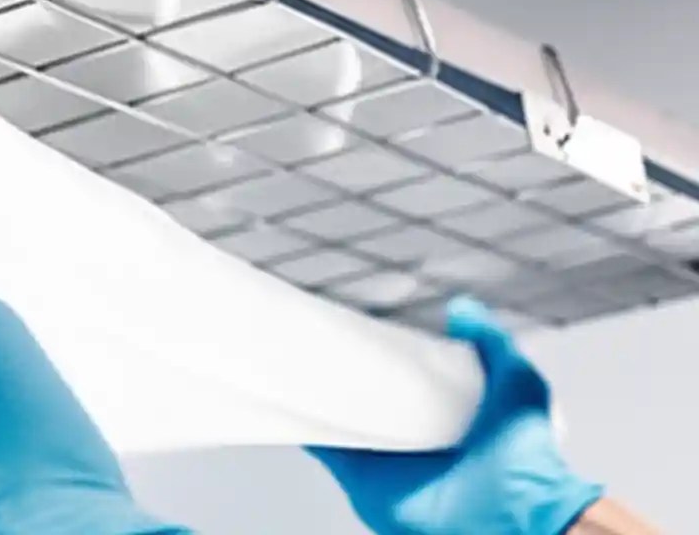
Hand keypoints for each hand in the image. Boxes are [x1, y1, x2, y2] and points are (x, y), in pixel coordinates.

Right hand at [309, 297, 602, 534]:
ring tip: (298, 363)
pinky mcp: (362, 479)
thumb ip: (491, 341)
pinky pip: (326, 451)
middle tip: (322, 339)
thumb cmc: (524, 457)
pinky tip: (295, 404)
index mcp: (446, 409)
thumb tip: (463, 306)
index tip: (361, 324)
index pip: (404, 373)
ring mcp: (385, 456)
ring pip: (341, 420)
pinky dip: (307, 430)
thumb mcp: (516, 380)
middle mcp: (412, 433)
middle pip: (366, 394)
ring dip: (319, 398)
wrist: (509, 514)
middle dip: (344, 371)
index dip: (384, 350)